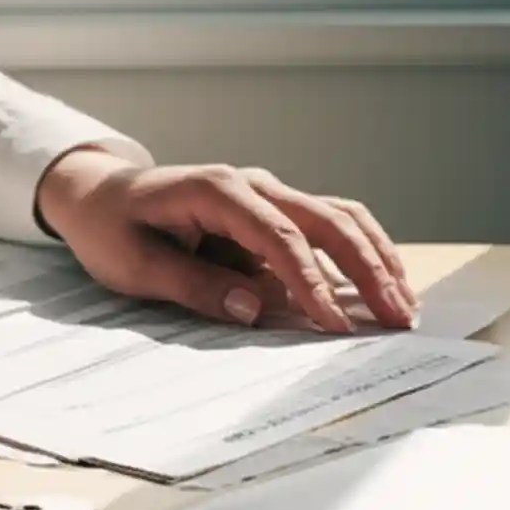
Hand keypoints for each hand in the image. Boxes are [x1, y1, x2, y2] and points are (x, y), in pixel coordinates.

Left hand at [37, 149, 417, 332]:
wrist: (105, 195)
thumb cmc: (114, 229)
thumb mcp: (134, 264)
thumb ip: (193, 284)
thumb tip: (253, 309)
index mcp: (217, 191)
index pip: (280, 237)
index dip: (311, 282)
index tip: (333, 325)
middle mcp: (254, 185)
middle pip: (327, 222)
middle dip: (367, 270)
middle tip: (396, 318)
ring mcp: (270, 193)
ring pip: (340, 217)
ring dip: (377, 259)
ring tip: (404, 306)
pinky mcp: (276, 210)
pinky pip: (331, 224)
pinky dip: (364, 252)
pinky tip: (385, 283)